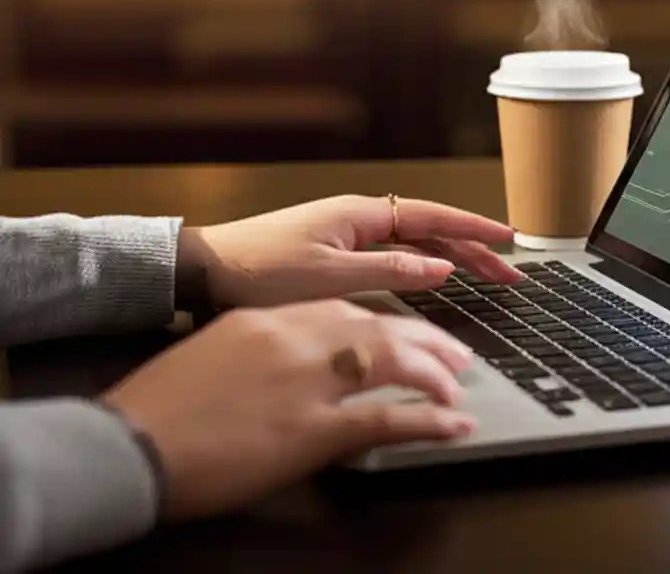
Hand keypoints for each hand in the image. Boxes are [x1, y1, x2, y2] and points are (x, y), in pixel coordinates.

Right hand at [102, 299, 474, 520]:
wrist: (129, 443)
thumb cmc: (160, 409)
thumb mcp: (214, 360)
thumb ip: (259, 352)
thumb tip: (291, 367)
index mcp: (268, 320)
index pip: (344, 308)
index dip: (384, 321)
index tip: (405, 332)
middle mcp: (296, 338)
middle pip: (379, 326)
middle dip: (424, 339)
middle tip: (454, 354)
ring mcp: (309, 381)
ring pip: (394, 359)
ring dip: (435, 371)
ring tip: (458, 383)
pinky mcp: (315, 428)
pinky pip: (390, 417)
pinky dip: (430, 420)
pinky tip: (453, 424)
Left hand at [178, 194, 521, 308]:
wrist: (201, 275)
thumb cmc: (257, 273)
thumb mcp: (330, 278)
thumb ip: (391, 270)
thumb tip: (442, 267)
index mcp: (360, 215)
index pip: (433, 217)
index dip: (474, 229)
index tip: (510, 241)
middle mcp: (357, 219)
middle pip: (429, 229)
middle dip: (472, 248)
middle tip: (509, 272)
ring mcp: (345, 235)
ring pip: (413, 242)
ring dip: (451, 257)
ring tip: (485, 276)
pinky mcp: (332, 254)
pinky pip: (393, 254)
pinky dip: (422, 264)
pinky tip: (433, 279)